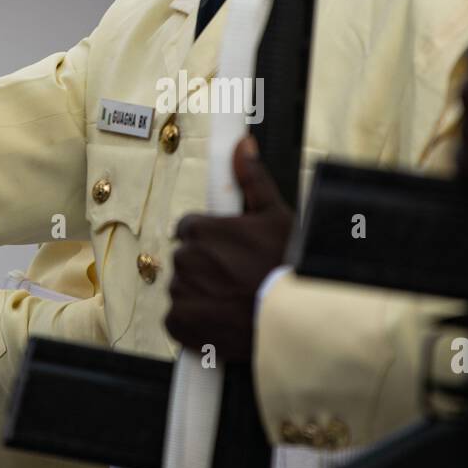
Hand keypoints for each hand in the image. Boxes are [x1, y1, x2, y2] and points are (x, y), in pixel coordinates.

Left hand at [166, 137, 293, 364]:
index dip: (210, 238)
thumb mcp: (276, 216)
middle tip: (235, 277)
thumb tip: (243, 144)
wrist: (291, 319)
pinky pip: (176, 319)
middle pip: (186, 258)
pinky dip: (192, 321)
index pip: (190, 228)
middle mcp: (187, 259)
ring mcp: (182, 292)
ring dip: (199, 293)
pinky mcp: (181, 323)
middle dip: (205, 265)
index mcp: (203, 230)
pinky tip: (218, 319)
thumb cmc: (287, 266)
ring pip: (182, 288)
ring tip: (232, 300)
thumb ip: (253, 179)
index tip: (229, 251)